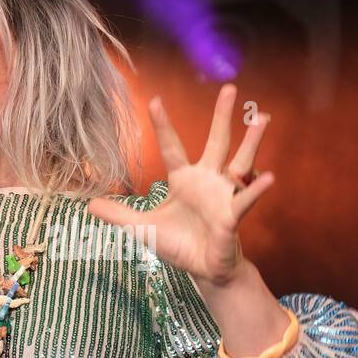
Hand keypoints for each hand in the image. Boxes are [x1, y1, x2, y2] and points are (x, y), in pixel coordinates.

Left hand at [87, 83, 273, 286]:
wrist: (203, 270)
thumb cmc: (179, 245)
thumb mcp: (143, 228)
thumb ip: (119, 215)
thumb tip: (88, 205)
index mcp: (183, 179)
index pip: (171, 146)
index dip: (163, 125)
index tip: (155, 100)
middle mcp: (207, 180)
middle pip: (216, 142)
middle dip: (221, 116)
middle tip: (230, 87)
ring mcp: (223, 194)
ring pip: (240, 161)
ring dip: (251, 140)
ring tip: (263, 118)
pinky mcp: (233, 215)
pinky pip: (246, 200)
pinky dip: (257, 189)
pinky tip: (269, 177)